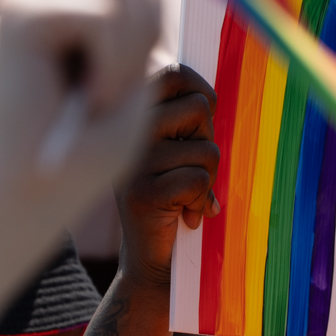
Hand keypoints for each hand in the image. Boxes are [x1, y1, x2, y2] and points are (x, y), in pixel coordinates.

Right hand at [0, 0, 161, 229]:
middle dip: (143, 33)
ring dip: (127, 55)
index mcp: (73, 1)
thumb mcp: (135, 68)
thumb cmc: (87, 147)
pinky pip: (101, 13)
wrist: (34, 193)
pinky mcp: (16, 10)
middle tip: (112, 90)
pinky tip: (85, 99)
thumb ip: (138, 6)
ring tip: (96, 97)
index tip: (133, 70)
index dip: (153, 13)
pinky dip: (112, 65)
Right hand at [117, 66, 221, 288]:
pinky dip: (202, 201)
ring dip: (208, 177)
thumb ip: (181, 119)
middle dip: (208, 138)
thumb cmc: (170, 197)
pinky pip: (198, 180)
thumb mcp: (171, 149)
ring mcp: (133, 164)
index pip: (173, 74)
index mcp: (132, 117)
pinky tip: (186, 215)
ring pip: (206, 149)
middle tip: (193, 165)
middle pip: (197, 108)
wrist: (149, 260)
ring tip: (186, 195)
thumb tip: (208, 94)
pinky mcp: (143, 194)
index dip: (200, 89)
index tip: (204, 115)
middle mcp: (127, 135)